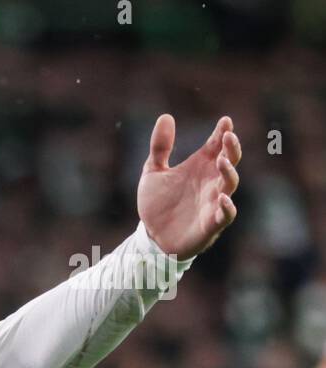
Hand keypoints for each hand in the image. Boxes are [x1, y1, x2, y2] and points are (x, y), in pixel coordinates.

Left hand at [137, 115, 241, 258]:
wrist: (151, 236)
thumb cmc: (158, 204)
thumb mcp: (153, 172)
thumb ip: (160, 147)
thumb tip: (166, 116)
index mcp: (200, 166)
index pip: (217, 145)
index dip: (223, 133)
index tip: (225, 121)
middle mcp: (211, 181)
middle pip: (230, 160)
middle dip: (232, 148)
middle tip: (228, 136)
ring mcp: (213, 202)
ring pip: (230, 184)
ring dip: (229, 172)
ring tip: (223, 161)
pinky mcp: (210, 224)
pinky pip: (225, 214)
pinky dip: (227, 207)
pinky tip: (222, 198)